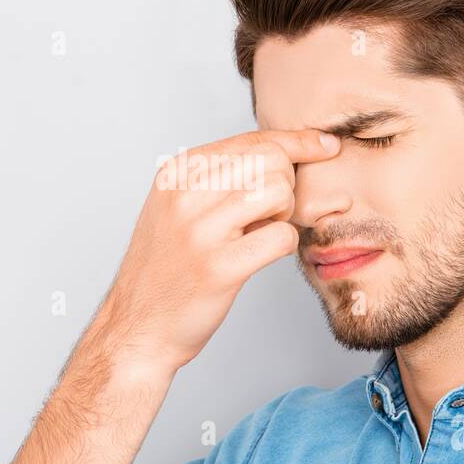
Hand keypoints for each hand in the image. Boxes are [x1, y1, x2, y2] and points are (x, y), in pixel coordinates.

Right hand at [91, 128, 340, 372]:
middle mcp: (184, 196)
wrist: (138, 324)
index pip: (251, 140)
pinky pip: (281, 237)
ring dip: (284, 214)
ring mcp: (200, 232)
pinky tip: (263, 253)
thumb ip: (218, 177)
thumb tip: (286, 152)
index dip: (297, 142)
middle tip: (270, 213)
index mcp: (177, 174)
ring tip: (262, 232)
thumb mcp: (176, 207)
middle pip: (271, 161)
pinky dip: (284, 244)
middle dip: (286, 185)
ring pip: (279, 192)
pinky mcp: (220, 269)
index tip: (325, 145)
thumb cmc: (168, 266)